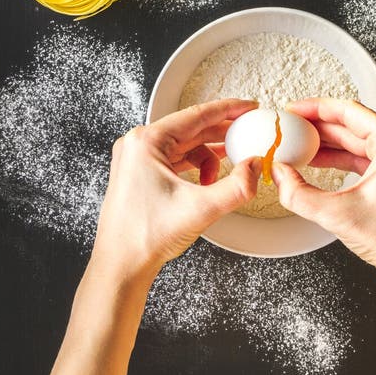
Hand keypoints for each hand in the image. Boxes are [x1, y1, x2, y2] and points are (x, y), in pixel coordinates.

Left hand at [91, 99, 260, 284]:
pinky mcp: (139, 173)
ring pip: (184, 144)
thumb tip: (255, 166)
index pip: (197, 114)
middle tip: (247, 134)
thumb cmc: (144, 237)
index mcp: (146, 141)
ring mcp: (136, 158)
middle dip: (222, 133)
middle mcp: (138, 144)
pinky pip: (175, 158)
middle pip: (191, 128)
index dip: (228, 109)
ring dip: (209, 154)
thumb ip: (236, 186)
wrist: (120, 267)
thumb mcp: (201, 209)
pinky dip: (196, 166)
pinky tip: (209, 179)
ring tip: (229, 167)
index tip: (248, 107)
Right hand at [272, 98, 375, 281]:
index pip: (349, 111)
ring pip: (361, 139)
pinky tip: (322, 161)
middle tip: (294, 127)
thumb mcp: (336, 214)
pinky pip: (368, 155)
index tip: (296, 109)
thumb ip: (297, 193)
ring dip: (331, 142)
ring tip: (302, 145)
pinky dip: (345, 157)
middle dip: (320, 126)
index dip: (316, 108)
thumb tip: (279, 175)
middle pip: (354, 124)